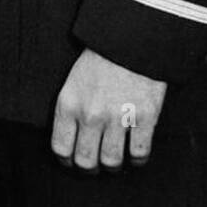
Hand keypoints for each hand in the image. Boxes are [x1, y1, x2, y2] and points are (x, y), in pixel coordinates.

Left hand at [51, 48, 166, 171]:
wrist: (132, 38)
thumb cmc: (101, 57)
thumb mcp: (73, 79)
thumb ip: (71, 109)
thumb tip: (71, 138)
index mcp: (69, 103)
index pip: (61, 148)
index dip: (67, 161)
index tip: (73, 160)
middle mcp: (90, 115)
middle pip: (86, 161)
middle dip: (89, 168)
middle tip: (95, 165)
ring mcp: (118, 118)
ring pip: (111, 162)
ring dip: (113, 166)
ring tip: (115, 160)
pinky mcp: (145, 118)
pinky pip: (139, 154)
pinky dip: (137, 159)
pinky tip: (135, 151)